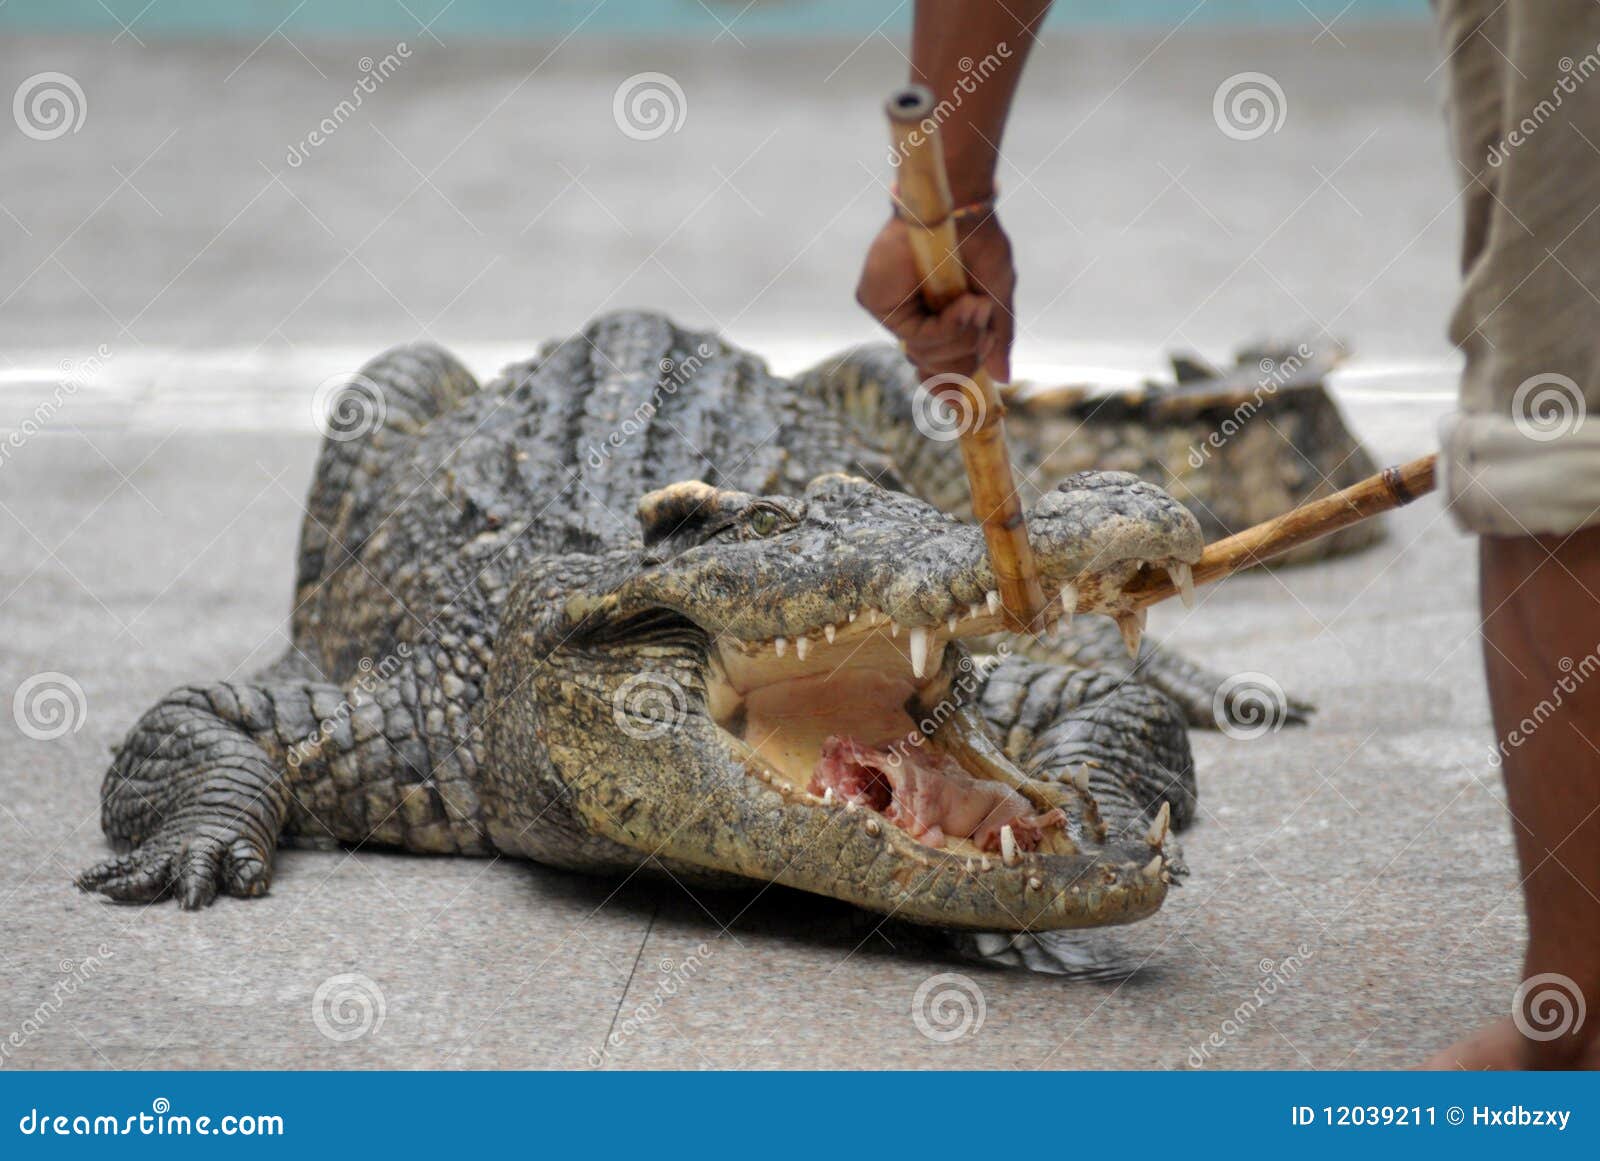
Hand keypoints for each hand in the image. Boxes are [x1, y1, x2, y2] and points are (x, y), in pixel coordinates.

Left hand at [855, 210, 1016, 384]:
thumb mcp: (997, 295)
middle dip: (965, 353)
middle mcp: (908, 318)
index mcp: (932, 318)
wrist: (961, 205)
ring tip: (975, 304)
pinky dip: (944, 326)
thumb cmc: (979, 242)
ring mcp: (890, 310)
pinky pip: (913, 336)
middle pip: (932, 368)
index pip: (931, 367)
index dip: (947, 387)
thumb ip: (996, 338)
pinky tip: (962, 305)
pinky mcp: (873, 299)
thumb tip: (1003, 377)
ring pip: (923, 356)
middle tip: (982, 315)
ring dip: (959, 336)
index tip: (961, 406)